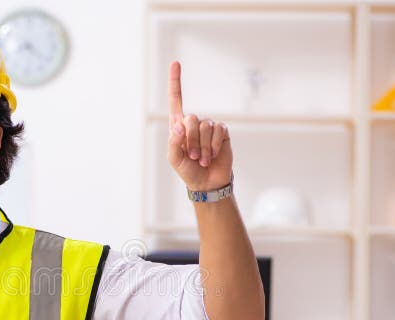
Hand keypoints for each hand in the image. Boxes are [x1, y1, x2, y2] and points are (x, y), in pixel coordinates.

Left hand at [167, 61, 232, 190]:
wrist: (207, 181)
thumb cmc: (188, 171)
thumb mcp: (174, 159)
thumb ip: (173, 142)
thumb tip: (180, 124)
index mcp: (178, 126)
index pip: (176, 100)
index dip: (175, 82)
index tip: (175, 63)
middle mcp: (193, 123)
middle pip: (191, 119)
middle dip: (191, 141)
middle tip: (192, 157)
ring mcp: (208, 127)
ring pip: (205, 127)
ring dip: (202, 147)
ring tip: (202, 159)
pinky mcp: (222, 132)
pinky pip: (218, 131)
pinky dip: (214, 145)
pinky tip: (212, 155)